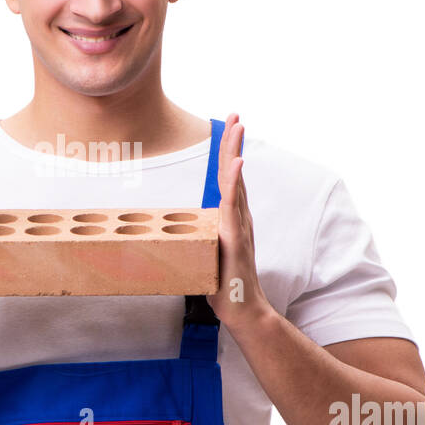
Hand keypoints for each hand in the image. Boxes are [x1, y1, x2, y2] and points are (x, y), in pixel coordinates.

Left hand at [206, 113, 270, 331]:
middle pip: (235, 172)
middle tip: (236, 114)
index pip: (230, 179)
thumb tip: (182, 231)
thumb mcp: (206, 254)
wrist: (242, 310)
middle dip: (234, 142)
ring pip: (236, 182)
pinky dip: (236, 182)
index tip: (230, 128)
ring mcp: (239, 226)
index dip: (229, 153)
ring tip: (238, 127)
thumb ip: (200, 238)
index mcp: (232, 219)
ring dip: (236, 152)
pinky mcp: (236, 238)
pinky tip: (237, 164)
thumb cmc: (224, 285)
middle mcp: (239, 217)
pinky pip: (234, 206)